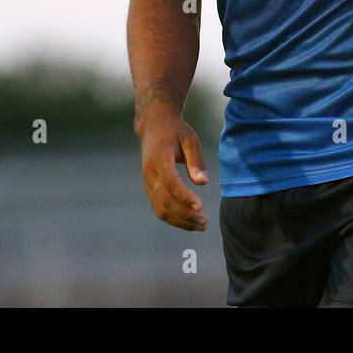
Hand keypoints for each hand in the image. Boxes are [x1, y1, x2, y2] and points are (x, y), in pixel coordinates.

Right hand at [138, 115, 207, 230]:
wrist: (153, 127)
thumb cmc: (175, 131)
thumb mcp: (190, 139)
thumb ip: (196, 160)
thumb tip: (202, 182)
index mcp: (159, 158)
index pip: (170, 182)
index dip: (184, 196)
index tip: (200, 207)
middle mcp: (149, 173)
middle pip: (165, 200)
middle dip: (185, 214)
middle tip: (205, 222)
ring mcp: (147, 183)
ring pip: (161, 209)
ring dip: (180, 221)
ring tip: (201, 225)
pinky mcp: (150, 189)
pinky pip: (159, 208)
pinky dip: (174, 219)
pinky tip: (190, 222)